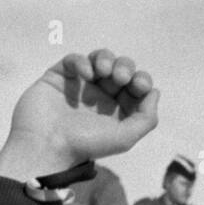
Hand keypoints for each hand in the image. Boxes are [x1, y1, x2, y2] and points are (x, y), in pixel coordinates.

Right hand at [0, 50, 158, 181]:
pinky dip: (81, 61)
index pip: (135, 87)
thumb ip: (146, 118)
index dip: (141, 80)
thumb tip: (155, 92)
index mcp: (117, 110)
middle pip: (120, 69)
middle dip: (125, 67)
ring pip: (100, 59)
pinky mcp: (59, 77)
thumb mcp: (125, 138)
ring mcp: (80, 85)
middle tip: (120, 78)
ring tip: (104, 71)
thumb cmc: (87, 145)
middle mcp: (100, 96)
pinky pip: (74, 60)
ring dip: (106, 59)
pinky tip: (85, 73)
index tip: (139, 85)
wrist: (47, 145)